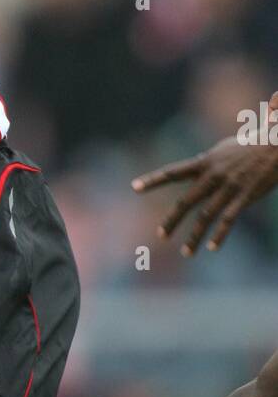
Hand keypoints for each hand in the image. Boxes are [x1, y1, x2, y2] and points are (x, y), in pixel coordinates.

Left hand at [132, 93, 277, 253]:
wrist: (277, 143)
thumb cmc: (252, 144)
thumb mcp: (223, 149)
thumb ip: (205, 162)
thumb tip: (190, 170)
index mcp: (205, 162)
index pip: (173, 172)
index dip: (153, 180)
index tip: (134, 187)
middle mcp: (213, 175)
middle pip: (186, 202)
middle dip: (172, 221)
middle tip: (161, 236)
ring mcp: (229, 187)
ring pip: (206, 216)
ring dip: (195, 236)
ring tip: (186, 253)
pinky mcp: (245, 196)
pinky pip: (228, 220)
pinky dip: (219, 235)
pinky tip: (212, 247)